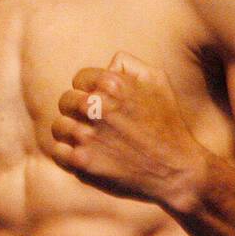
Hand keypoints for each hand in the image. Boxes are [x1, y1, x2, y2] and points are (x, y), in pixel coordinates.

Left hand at [50, 51, 207, 210]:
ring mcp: (87, 135)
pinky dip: (67, 154)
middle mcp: (96, 107)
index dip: (89, 90)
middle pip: (66, 101)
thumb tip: (107, 64)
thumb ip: (129, 64)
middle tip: (94, 122)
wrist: (176, 171)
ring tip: (89, 140)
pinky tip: (85, 155)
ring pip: (59, 126)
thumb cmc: (168, 124)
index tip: (100, 102)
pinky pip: (57, 151)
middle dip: (77, 110)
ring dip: (71, 133)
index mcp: (113, 85)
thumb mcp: (158, 81)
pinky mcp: (82, 161)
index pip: (80, 78)